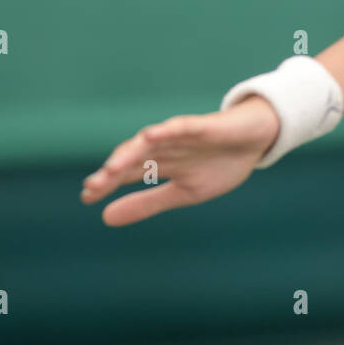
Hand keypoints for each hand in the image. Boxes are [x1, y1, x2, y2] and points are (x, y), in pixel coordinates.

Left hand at [80, 96, 279, 225]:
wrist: (256, 142)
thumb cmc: (219, 164)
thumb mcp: (184, 193)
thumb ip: (147, 203)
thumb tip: (105, 218)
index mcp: (160, 165)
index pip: (126, 173)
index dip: (106, 183)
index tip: (87, 197)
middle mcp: (164, 148)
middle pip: (132, 158)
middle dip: (112, 172)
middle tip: (92, 187)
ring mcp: (180, 136)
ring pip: (149, 143)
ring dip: (130, 153)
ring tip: (112, 168)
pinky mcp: (201, 126)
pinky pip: (179, 127)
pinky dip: (164, 130)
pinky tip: (149, 136)